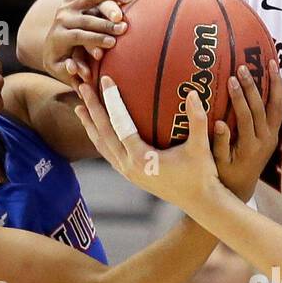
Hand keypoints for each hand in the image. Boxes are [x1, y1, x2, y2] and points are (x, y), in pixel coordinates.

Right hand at [42, 0, 186, 84]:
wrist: (58, 50)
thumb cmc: (96, 25)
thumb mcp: (118, 9)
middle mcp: (72, 8)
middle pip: (90, 6)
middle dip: (105, 12)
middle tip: (121, 22)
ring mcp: (62, 27)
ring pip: (82, 31)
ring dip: (96, 38)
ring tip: (111, 45)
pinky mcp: (57, 48)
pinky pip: (70, 56)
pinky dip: (78, 63)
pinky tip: (86, 71)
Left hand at [74, 73, 219, 213]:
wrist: (200, 203)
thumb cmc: (202, 175)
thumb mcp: (200, 147)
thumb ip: (197, 120)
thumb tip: (194, 93)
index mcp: (141, 159)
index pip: (120, 124)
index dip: (111, 100)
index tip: (105, 79)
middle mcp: (129, 166)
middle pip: (103, 134)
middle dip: (92, 109)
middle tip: (82, 87)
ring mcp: (128, 173)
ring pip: (102, 146)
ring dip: (91, 126)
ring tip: (79, 108)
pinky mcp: (131, 176)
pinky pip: (110, 154)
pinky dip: (101, 139)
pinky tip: (100, 129)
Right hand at [213, 58, 281, 201]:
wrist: (242, 187)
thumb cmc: (224, 175)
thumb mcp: (217, 164)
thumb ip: (219, 145)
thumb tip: (219, 123)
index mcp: (250, 147)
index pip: (247, 118)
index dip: (240, 99)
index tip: (231, 80)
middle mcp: (265, 140)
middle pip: (263, 109)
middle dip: (254, 87)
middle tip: (243, 68)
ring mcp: (272, 136)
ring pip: (278, 107)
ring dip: (275, 85)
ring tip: (271, 63)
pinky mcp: (274, 134)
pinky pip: (279, 110)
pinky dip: (277, 92)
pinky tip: (274, 76)